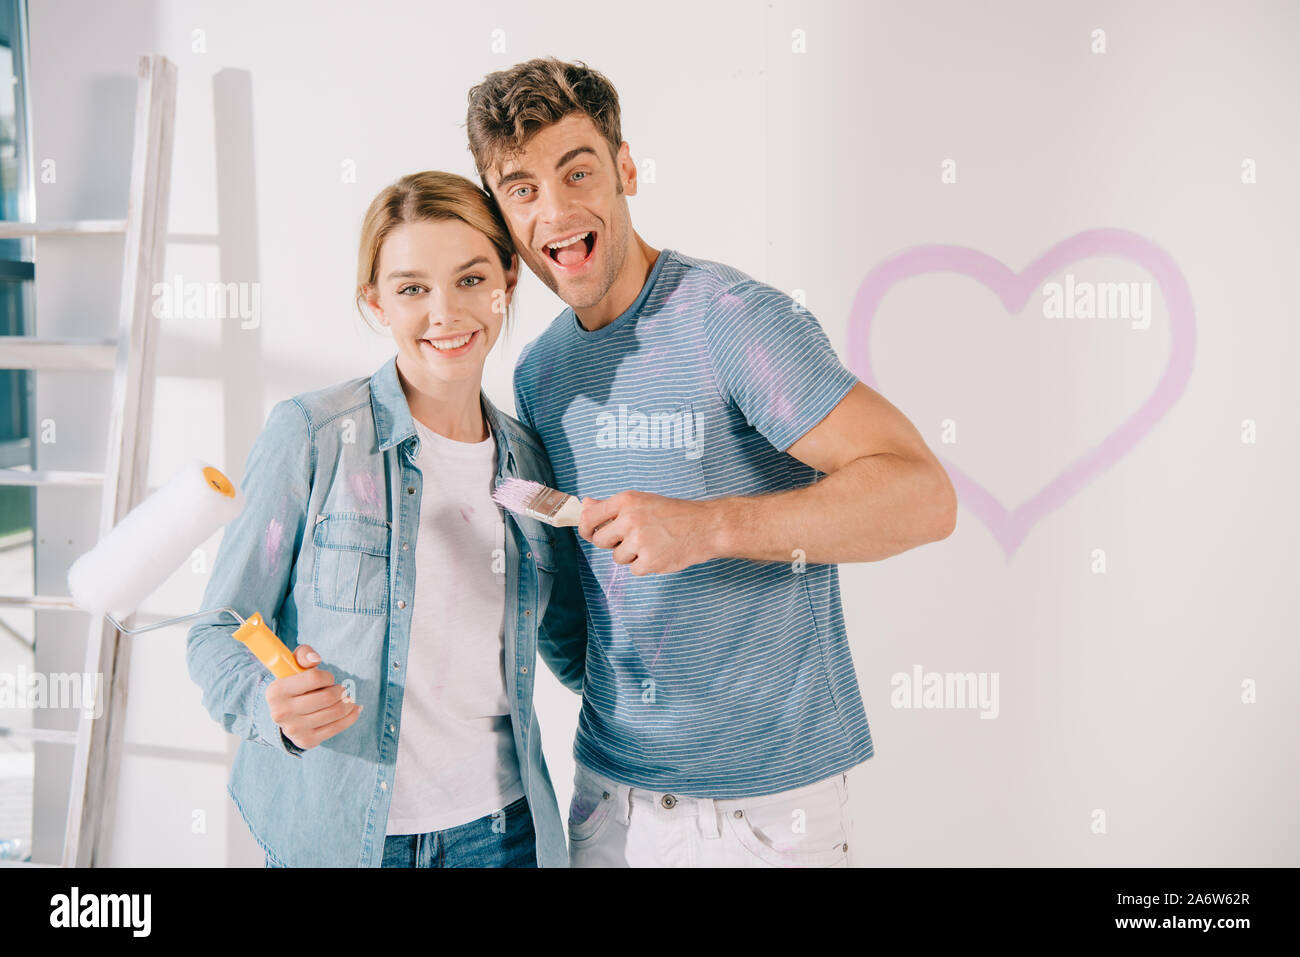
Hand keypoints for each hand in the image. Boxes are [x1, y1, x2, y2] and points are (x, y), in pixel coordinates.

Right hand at [265, 644, 361, 749]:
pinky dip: (351, 716)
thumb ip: (304, 654)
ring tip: (348, 698)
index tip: (327, 679)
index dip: (327, 676)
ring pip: (334, 712)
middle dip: (340, 690)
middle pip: (327, 697)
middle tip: (341, 689)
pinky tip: (355, 709)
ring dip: (348, 702)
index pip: (314, 678)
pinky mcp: (307, 741)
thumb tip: (315, 659)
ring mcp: (293, 729)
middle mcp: (281, 712)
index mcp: (275, 691)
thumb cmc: (294, 683)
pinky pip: (337, 727)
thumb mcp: (294, 664)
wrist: (285, 713)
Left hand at [578, 490, 720, 575]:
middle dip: (612, 544)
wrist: (705, 527)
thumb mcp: (641, 501)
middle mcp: (630, 519)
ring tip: (651, 544)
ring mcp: (640, 541)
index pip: (589, 518)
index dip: (586, 529)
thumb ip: (610, 506)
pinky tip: (659, 553)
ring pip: (617, 558)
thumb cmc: (674, 514)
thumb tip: (584, 504)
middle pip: (600, 541)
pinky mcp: (650, 561)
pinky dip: (645, 566)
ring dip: (631, 556)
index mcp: (626, 501)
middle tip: (632, 538)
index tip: (589, 533)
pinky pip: (634, 570)